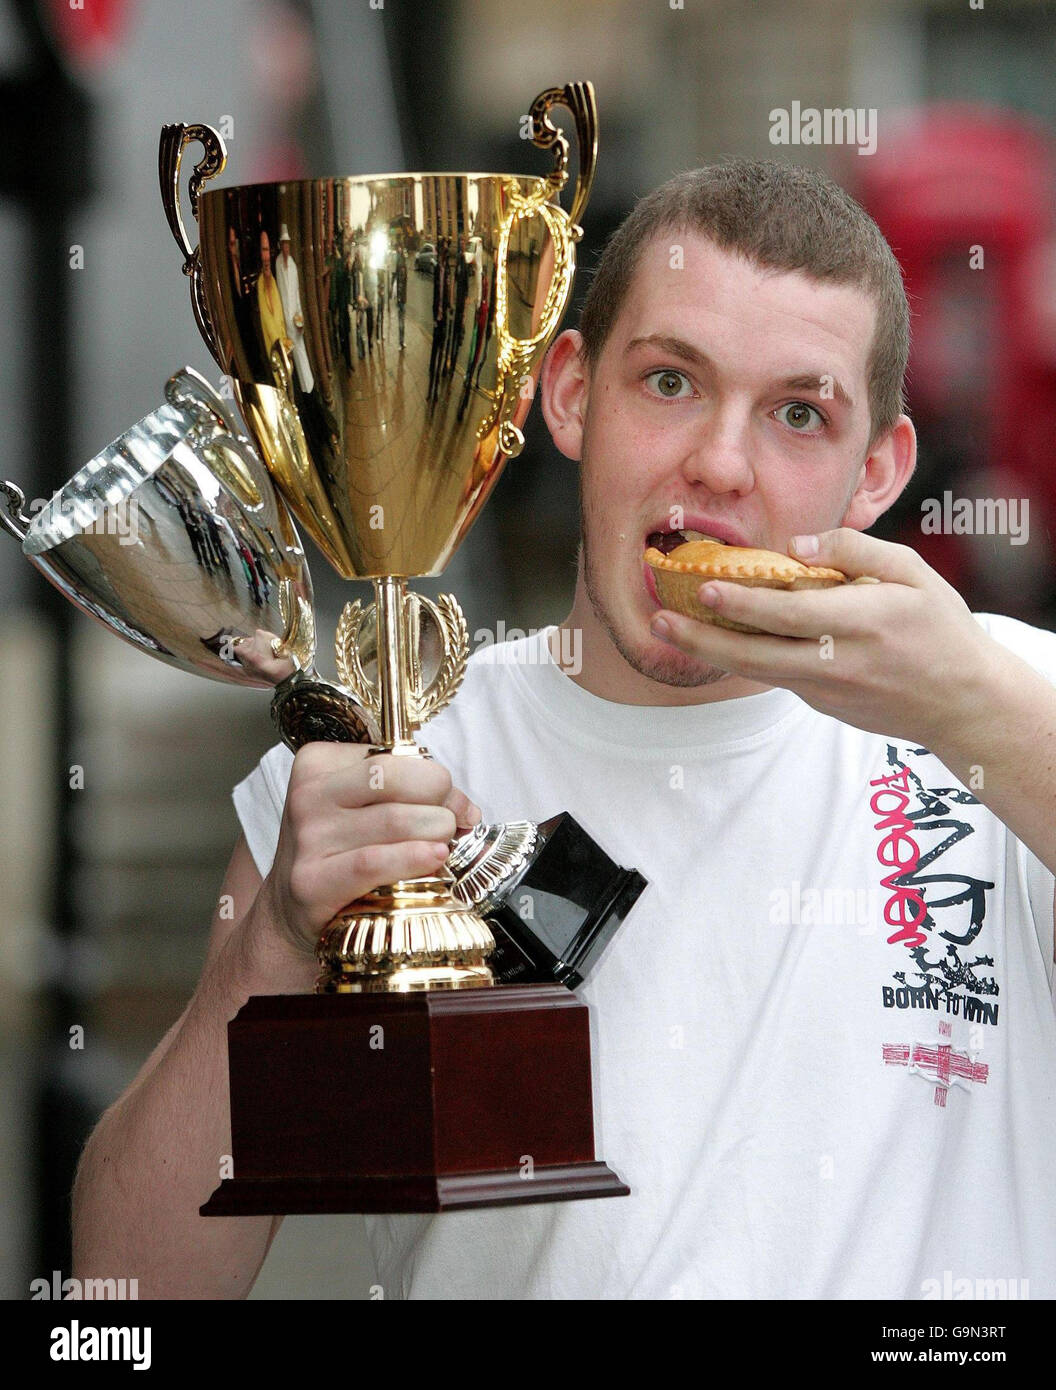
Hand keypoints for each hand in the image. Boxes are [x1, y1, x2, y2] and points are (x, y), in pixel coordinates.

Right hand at [257, 743, 480, 957]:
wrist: (290, 912)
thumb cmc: (340, 852)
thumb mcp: (365, 809)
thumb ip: (413, 795)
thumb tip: (465, 808)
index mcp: (319, 763)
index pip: (393, 756)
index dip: (435, 777)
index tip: (452, 802)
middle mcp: (309, 795)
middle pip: (396, 779)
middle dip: (439, 800)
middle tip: (449, 825)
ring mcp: (308, 839)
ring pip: (395, 820)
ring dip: (436, 834)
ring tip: (442, 847)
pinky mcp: (311, 882)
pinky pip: (374, 862)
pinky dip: (413, 859)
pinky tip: (433, 859)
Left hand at [650, 528, 1002, 745]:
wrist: (961, 702)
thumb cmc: (938, 627)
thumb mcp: (912, 573)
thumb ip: (854, 550)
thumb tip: (795, 545)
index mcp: (862, 622)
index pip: (790, 614)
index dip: (743, 605)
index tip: (704, 589)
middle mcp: (837, 662)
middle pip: (756, 654)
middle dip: (703, 637)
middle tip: (658, 618)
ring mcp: (826, 690)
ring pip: (755, 670)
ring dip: (708, 650)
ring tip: (666, 628)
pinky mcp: (820, 703)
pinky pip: (774, 674)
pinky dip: (740, 656)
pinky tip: (710, 637)